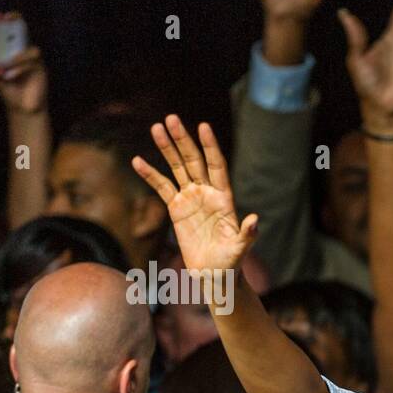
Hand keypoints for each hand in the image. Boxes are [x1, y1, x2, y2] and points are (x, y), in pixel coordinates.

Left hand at [0, 13, 46, 116]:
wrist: (23, 108)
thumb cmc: (11, 91)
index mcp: (13, 53)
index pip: (11, 34)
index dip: (8, 24)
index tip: (0, 16)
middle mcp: (24, 54)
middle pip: (24, 35)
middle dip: (16, 25)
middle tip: (8, 19)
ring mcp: (34, 62)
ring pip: (31, 50)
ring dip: (18, 56)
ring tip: (6, 65)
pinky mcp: (41, 71)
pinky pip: (33, 64)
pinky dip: (20, 69)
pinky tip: (10, 75)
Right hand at [131, 116, 258, 290]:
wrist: (214, 274)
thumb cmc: (230, 263)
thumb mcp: (239, 249)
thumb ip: (247, 235)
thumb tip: (255, 221)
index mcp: (224, 198)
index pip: (217, 166)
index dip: (210, 147)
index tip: (203, 126)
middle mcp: (207, 193)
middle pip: (194, 161)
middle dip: (183, 140)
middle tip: (171, 118)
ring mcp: (191, 198)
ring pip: (177, 168)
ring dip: (166, 149)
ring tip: (155, 127)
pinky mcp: (177, 208)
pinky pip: (161, 187)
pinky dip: (150, 174)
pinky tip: (137, 161)